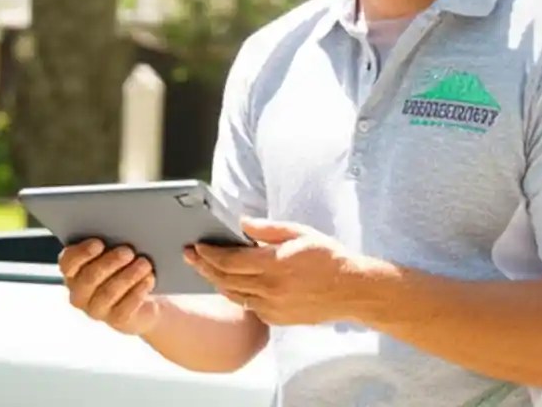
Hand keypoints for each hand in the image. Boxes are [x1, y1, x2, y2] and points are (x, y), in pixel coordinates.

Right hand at [59, 239, 160, 335]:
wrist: (146, 299)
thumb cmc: (127, 268)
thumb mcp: (117, 252)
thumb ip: (113, 241)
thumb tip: (121, 233)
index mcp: (74, 271)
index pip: (67, 262)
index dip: (81, 253)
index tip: (99, 243)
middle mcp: (80, 293)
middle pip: (89, 278)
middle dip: (109, 262)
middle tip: (128, 251)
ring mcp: (96, 310)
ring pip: (107, 293)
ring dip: (127, 276)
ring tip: (144, 263)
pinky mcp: (116, 321)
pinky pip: (124, 309)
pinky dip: (137, 292)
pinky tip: (148, 280)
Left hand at [186, 218, 371, 325]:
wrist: (352, 290)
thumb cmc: (328, 256)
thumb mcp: (300, 232)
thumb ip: (268, 229)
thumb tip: (241, 223)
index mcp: (275, 264)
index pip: (230, 261)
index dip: (209, 254)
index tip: (196, 246)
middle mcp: (270, 288)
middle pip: (225, 279)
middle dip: (204, 267)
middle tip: (189, 256)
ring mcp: (273, 307)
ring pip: (234, 296)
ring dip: (216, 282)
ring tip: (205, 269)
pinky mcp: (277, 319)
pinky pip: (249, 307)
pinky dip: (237, 295)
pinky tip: (232, 284)